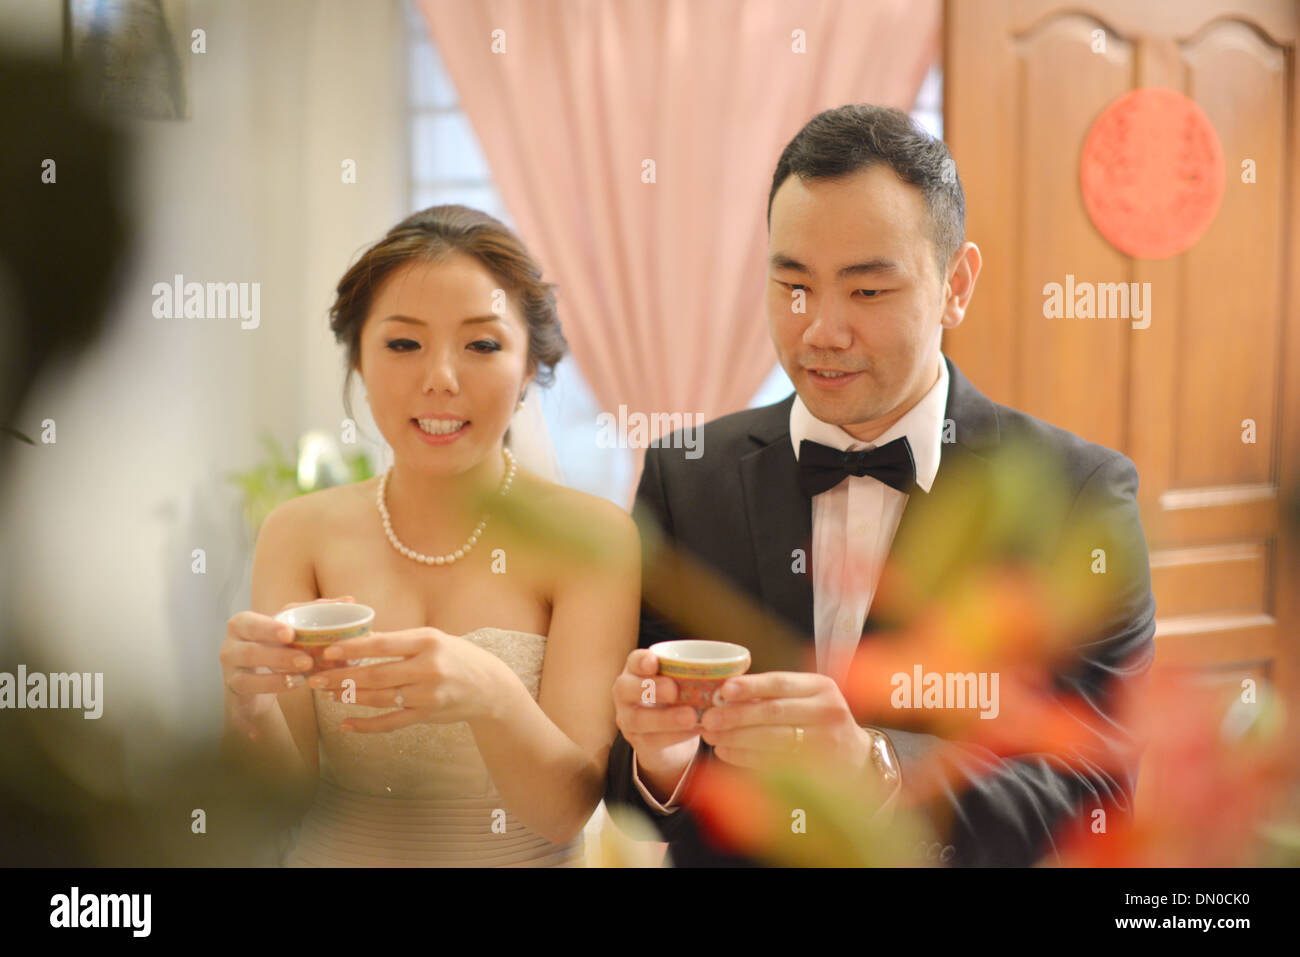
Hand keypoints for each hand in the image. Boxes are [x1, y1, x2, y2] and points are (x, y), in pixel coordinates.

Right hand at [220, 596, 354, 738]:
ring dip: (275, 682)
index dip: (268, 628)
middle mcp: (231, 648)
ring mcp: (230, 674)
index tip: (290, 634)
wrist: (254, 674)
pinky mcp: (235, 696)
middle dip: (278, 658)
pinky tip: (281, 704)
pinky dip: (260, 708)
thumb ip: (317, 611)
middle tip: (306, 662)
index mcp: (242, 625)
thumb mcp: (292, 624)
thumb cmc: (276, 643)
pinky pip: (245, 705)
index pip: (251, 623)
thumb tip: (350, 600)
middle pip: (249, 652)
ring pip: (247, 680)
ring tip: (302, 680)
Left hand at [304, 627, 513, 732]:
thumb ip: (399, 641)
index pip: (383, 644)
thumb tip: (357, 639)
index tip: (327, 651)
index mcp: (427, 642)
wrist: (489, 686)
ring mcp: (427, 695)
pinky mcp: (426, 716)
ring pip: (379, 698)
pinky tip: (346, 724)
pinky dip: (366, 725)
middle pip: (376, 674)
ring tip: (326, 694)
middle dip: (341, 677)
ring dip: (349, 697)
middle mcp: (428, 668)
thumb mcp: (433, 639)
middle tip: (315, 678)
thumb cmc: (456, 656)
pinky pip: (391, 722)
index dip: (353, 648)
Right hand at [612, 649, 699, 798]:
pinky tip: (693, 732)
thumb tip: (743, 661)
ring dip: (664, 718)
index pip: (633, 661)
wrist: (667, 732)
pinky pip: (651, 741)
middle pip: (625, 688)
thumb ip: (703, 672)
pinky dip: (674, 736)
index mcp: (638, 670)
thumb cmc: (680, 696)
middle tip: (674, 690)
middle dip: (650, 688)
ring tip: (690, 717)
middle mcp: (626, 692)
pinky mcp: (637, 742)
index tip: (654, 662)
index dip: (641, 661)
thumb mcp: (685, 681)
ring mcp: (628, 718)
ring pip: (637, 719)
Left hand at [699, 671, 871, 772]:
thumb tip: (724, 694)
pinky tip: (726, 752)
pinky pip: (775, 761)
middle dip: (736, 715)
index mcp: (820, 686)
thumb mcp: (806, 698)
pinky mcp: (817, 768)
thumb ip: (773, 693)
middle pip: (774, 712)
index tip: (723, 689)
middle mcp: (827, 710)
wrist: (855, 758)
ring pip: (772, 738)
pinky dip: (747, 757)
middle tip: (708, 718)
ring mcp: (825, 741)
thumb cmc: (818, 721)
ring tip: (711, 736)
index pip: (780, 682)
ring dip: (737, 738)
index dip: (750, 686)